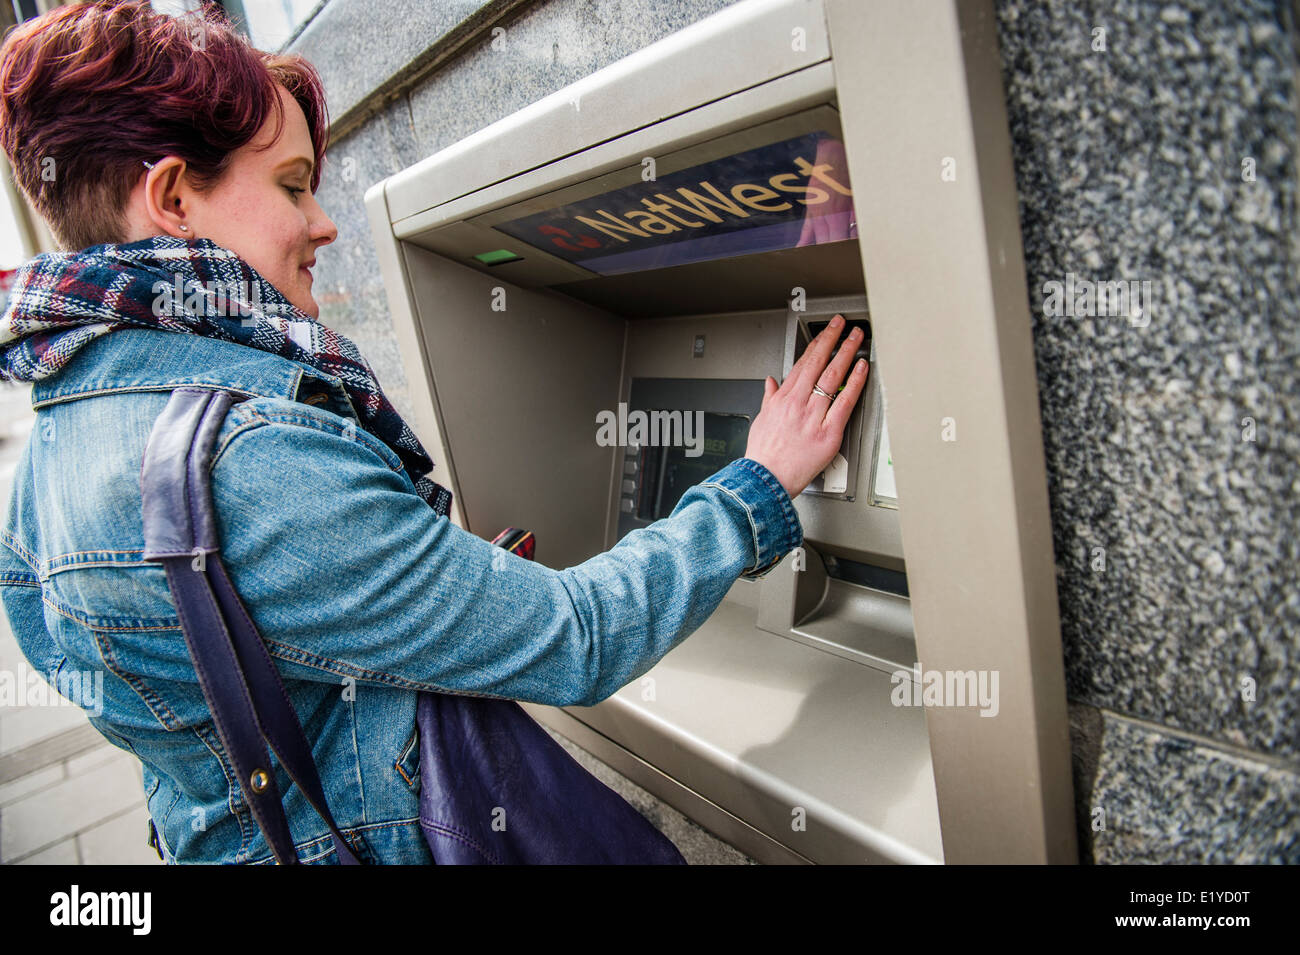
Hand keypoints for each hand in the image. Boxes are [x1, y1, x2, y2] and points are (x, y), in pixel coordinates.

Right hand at [743, 314, 869, 498]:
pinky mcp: (828, 433)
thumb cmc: (763, 455)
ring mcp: (814, 416)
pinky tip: (862, 368)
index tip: (826, 332)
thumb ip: (769, 397)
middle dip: (832, 339)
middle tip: (843, 324)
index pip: (802, 363)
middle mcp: (798, 403)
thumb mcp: (761, 420)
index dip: (816, 343)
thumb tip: (771, 382)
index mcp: (782, 398)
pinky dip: (854, 383)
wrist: (765, 480)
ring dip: (846, 353)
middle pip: (818, 363)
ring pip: (833, 376)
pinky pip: (845, 402)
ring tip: (856, 338)